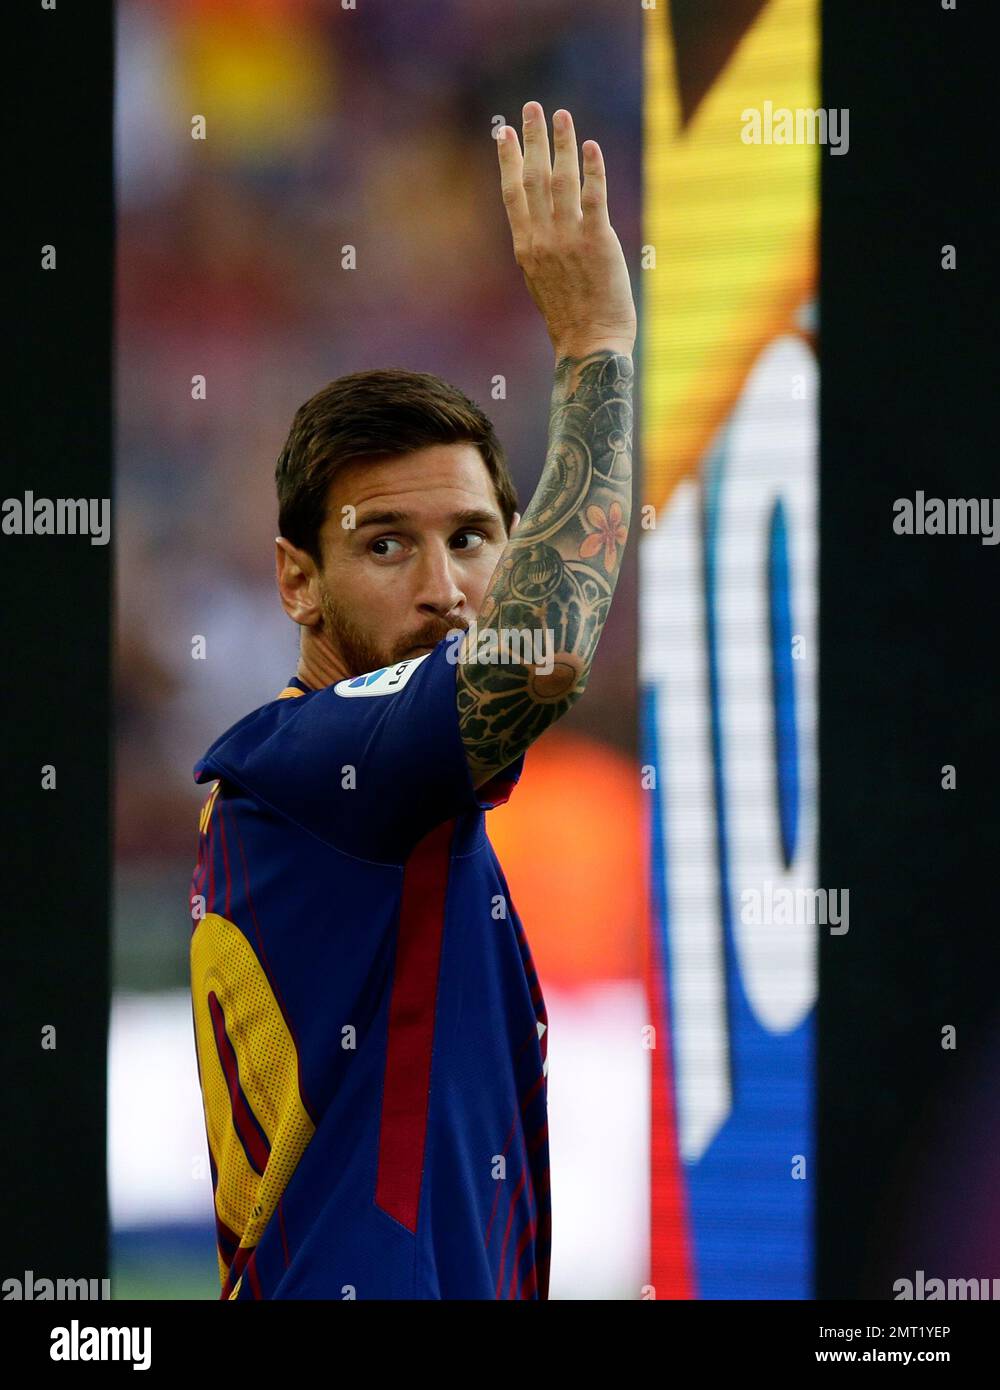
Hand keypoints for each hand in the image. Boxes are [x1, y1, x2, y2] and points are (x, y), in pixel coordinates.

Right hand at [496, 102, 635, 361]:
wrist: (589, 344)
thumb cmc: (570, 320)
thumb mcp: (542, 283)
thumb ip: (540, 251)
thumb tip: (539, 230)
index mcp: (526, 248)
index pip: (513, 194)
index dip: (508, 160)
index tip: (504, 134)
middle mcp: (542, 239)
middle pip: (534, 178)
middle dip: (532, 139)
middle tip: (532, 107)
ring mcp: (568, 239)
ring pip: (562, 180)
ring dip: (562, 143)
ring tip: (562, 116)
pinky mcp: (597, 242)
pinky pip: (593, 197)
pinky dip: (592, 169)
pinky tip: (591, 147)